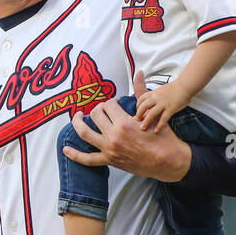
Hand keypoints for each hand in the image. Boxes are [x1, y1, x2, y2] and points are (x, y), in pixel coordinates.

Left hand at [61, 90, 191, 182]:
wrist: (169, 161)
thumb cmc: (163, 138)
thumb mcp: (152, 113)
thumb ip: (141, 92)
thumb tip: (138, 73)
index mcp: (124, 123)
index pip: (108, 105)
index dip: (110, 101)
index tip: (114, 103)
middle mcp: (114, 136)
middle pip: (95, 115)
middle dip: (98, 108)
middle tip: (103, 109)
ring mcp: (109, 150)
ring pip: (85, 133)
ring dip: (78, 123)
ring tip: (77, 116)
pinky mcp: (110, 161)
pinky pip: (87, 159)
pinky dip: (75, 155)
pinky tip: (66, 149)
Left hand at [135, 79, 190, 132]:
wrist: (184, 85)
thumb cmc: (175, 88)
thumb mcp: (161, 90)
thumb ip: (155, 96)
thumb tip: (151, 103)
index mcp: (154, 93)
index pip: (141, 99)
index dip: (138, 106)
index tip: (138, 111)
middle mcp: (157, 98)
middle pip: (143, 106)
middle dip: (138, 114)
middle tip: (137, 120)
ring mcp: (163, 103)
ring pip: (151, 113)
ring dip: (146, 121)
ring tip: (143, 127)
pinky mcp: (171, 108)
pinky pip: (163, 118)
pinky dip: (159, 125)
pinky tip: (157, 130)